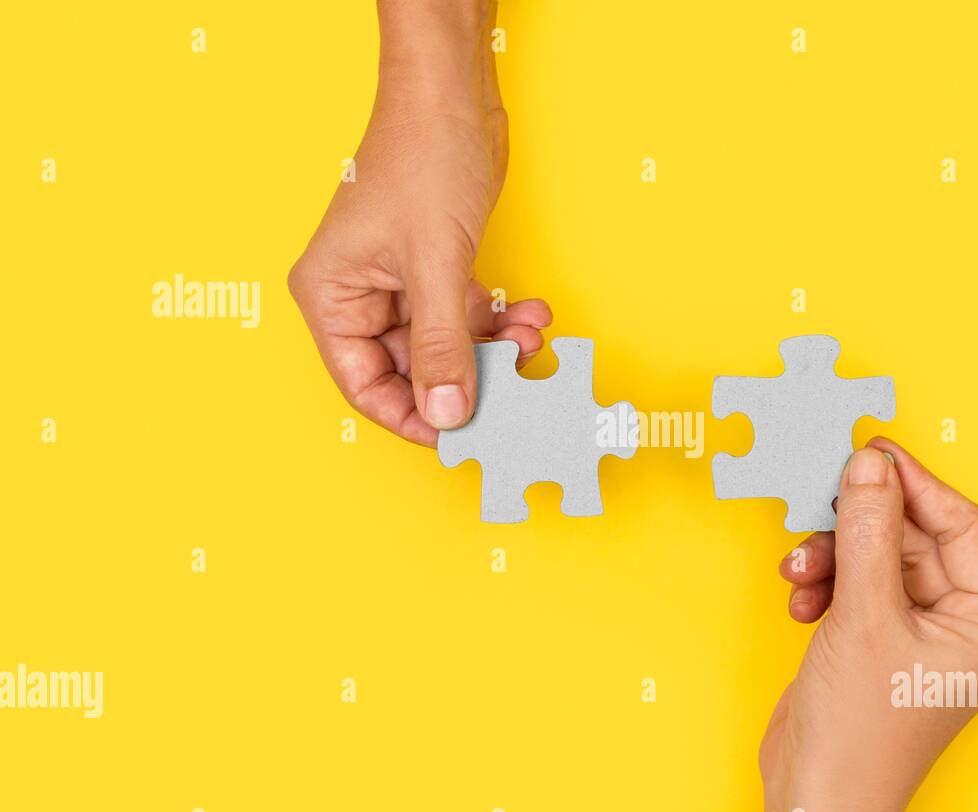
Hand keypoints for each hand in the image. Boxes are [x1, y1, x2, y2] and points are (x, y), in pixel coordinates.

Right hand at [289, 0, 548, 446]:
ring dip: (493, 349)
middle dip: (469, 377)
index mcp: (332, 298)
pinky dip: (499, 321)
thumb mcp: (435, 267)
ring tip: (531, 340)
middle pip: (411, 370)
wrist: (453, 95)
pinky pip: (466, 317)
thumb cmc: (422, 159)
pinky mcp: (434, 270)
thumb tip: (447, 415)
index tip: (463, 437)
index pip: (365, 385)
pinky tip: (531, 314)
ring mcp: (399, 284)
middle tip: (516, 388)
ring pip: (447, 346)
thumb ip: (442, 348)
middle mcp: (359, 296)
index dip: (414, 417)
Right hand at [761, 437, 977, 811]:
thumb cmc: (861, 735)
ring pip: (878, 555)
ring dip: (833, 556)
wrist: (815, 797)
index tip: (869, 452)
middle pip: (914, 536)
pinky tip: (802, 601)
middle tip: (820, 503)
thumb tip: (871, 464)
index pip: (961, 523)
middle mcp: (968, 622)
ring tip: (800, 572)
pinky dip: (826, 582)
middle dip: (858, 527)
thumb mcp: (866, 615)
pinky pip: (858, 581)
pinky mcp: (883, 637)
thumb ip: (869, 529)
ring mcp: (923, 630)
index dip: (913, 484)